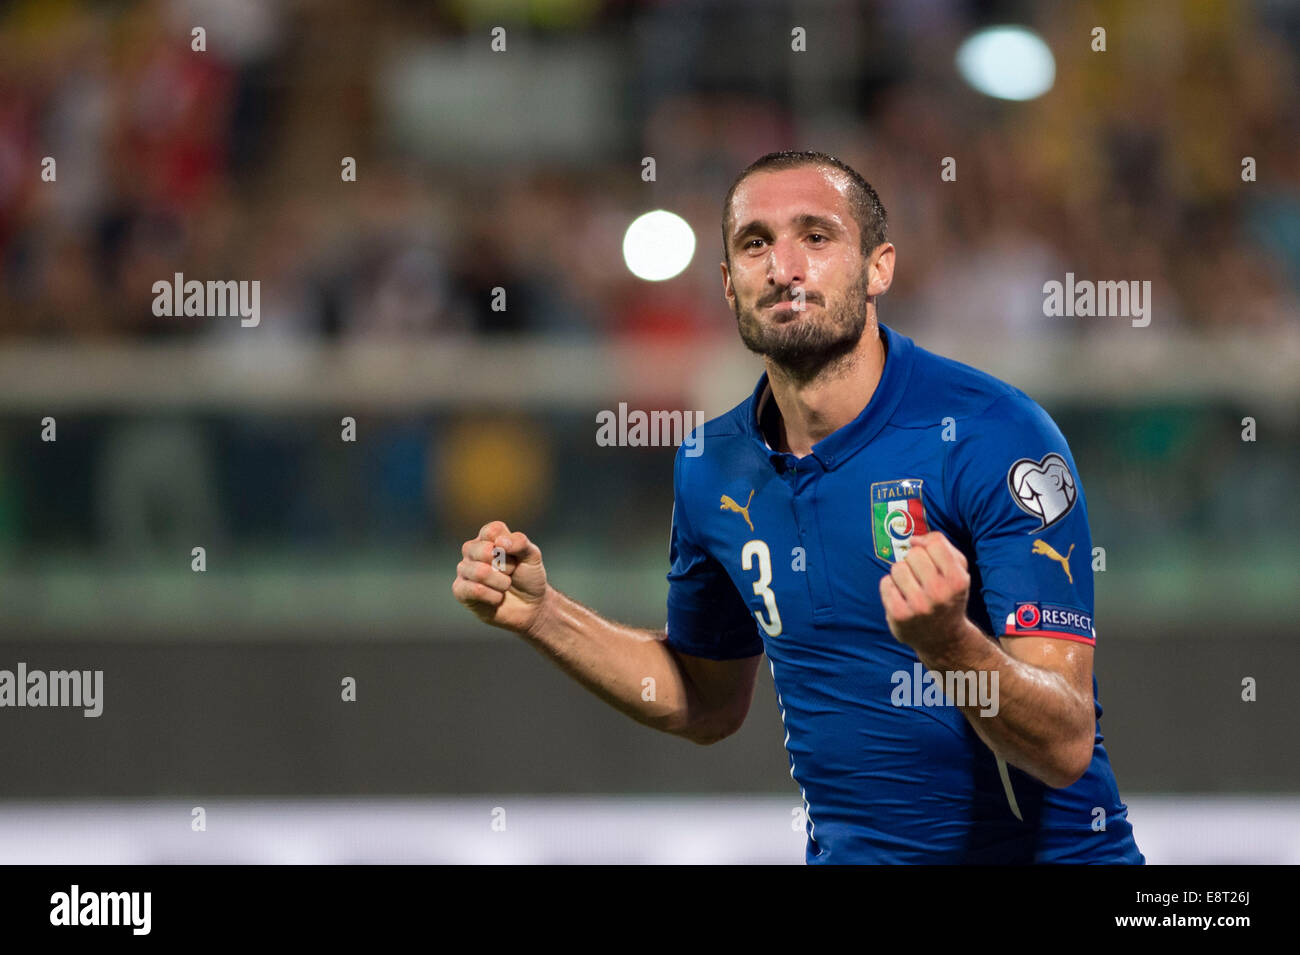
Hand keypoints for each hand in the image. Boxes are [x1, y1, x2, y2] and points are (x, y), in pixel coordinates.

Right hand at [452, 520, 549, 634]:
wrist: (530, 606)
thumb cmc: (528, 577)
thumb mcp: (532, 556)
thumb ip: (520, 543)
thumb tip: (500, 542)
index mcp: (488, 537)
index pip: (492, 531)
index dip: (509, 546)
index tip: (517, 556)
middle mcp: (472, 550)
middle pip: (484, 551)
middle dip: (507, 566)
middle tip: (511, 573)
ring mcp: (464, 570)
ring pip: (480, 572)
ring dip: (502, 583)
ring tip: (505, 586)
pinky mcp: (460, 590)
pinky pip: (475, 590)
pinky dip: (494, 596)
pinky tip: (497, 598)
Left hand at [879, 532, 970, 656]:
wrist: (943, 638)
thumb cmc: (948, 595)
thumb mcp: (958, 570)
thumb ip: (941, 545)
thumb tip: (913, 539)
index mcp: (958, 580)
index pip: (935, 544)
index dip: (929, 548)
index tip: (931, 559)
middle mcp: (939, 594)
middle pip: (914, 554)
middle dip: (915, 562)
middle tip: (922, 578)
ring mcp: (918, 606)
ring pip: (897, 567)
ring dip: (901, 575)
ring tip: (912, 588)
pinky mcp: (899, 615)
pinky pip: (885, 583)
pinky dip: (891, 588)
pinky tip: (902, 598)